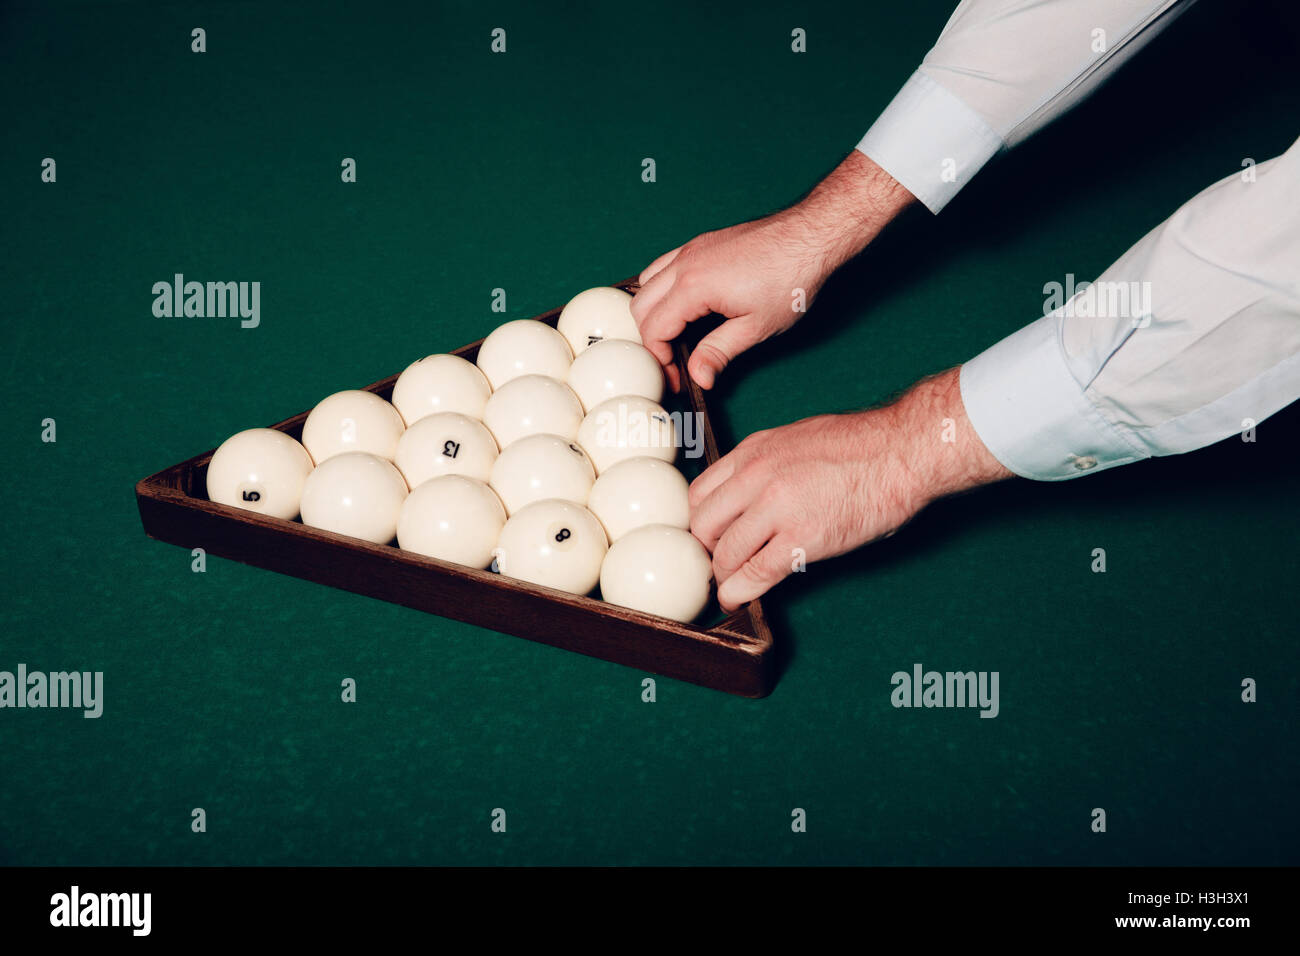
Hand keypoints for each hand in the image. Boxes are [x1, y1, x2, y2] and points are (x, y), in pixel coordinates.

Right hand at [631, 151, 914, 389]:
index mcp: (693, 286)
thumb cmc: (790, 278)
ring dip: (652, 312)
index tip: (676, 376)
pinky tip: (681, 305)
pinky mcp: (701, 244)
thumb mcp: (755, 327)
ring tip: (674, 336)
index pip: (653, 329)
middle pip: (640, 307)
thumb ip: (718, 352)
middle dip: (650, 339)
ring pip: (646, 283)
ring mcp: (691, 250)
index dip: (659, 359)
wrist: (811, 235)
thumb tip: (698, 377)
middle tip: (672, 362)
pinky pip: (663, 265)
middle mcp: (684, 264)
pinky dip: (661, 289)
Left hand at [689, 367, 1012, 609]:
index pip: (699, 494)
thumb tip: (748, 498)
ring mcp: (777, 508)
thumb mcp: (797, 441)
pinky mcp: (803, 539)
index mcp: (754, 451)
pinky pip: (755, 574)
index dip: (702, 522)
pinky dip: (740, 592)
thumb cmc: (862, 446)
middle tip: (724, 562)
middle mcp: (757, 476)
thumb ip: (766, 467)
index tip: (712, 536)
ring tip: (735, 584)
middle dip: (708, 550)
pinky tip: (740, 599)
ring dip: (725, 576)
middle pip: (703, 526)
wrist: (904, 450)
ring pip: (725, 554)